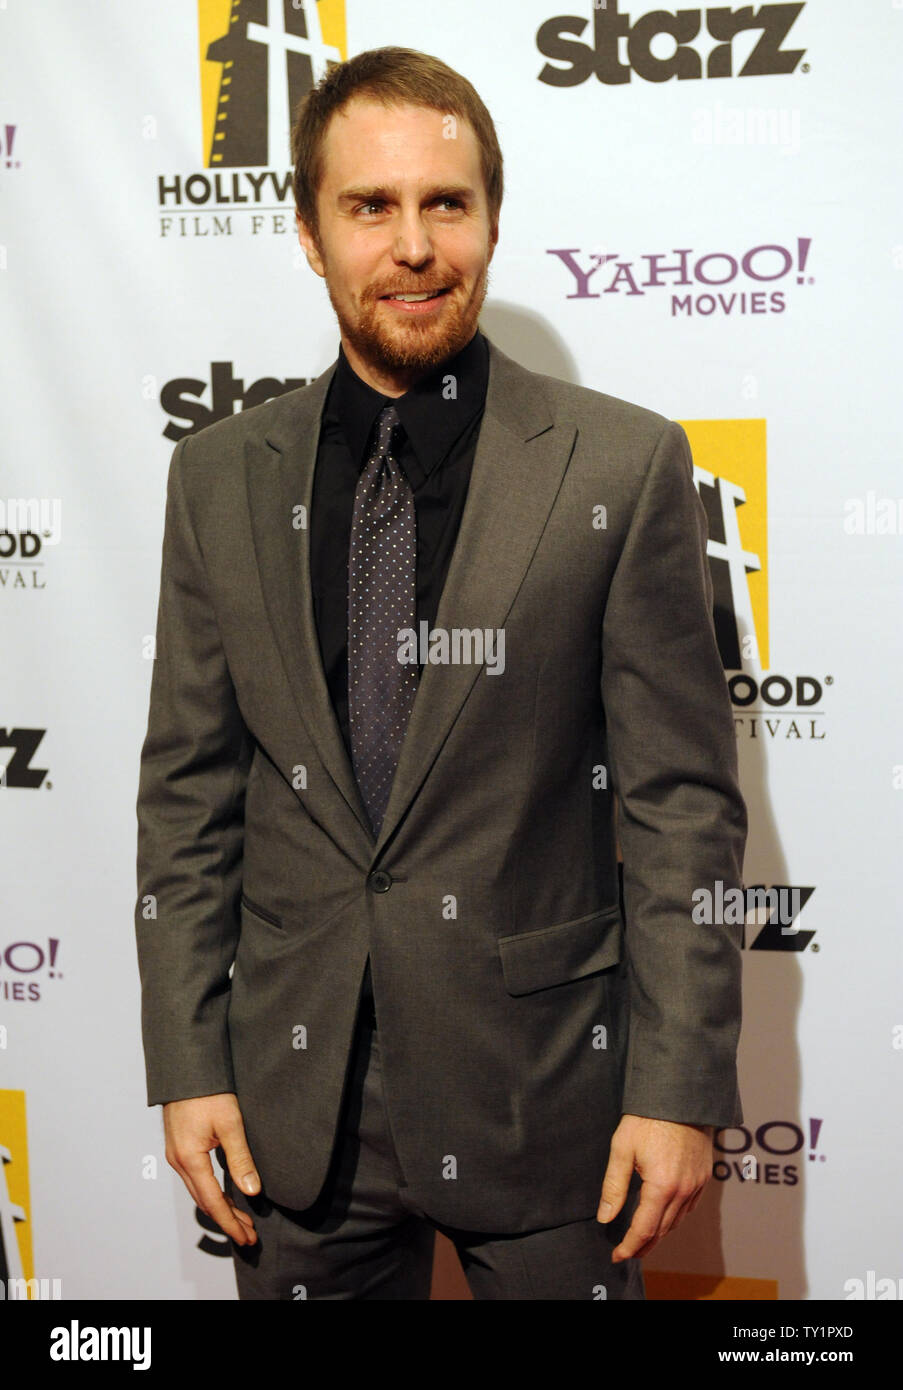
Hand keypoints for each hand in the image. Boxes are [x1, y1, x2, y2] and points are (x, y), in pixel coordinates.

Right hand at [163, 1092, 260, 1245]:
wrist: (185, 1067)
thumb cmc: (207, 1091)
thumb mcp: (230, 1123)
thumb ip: (240, 1158)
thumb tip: (251, 1190)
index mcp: (190, 1159)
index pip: (213, 1202)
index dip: (230, 1222)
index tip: (246, 1237)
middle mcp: (179, 1161)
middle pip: (204, 1201)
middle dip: (227, 1220)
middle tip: (248, 1235)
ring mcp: (177, 1154)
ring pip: (199, 1191)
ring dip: (220, 1207)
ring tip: (241, 1220)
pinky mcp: (180, 1146)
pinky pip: (196, 1178)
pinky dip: (211, 1192)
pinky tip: (225, 1194)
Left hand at [596, 1113, 713, 1262]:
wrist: (680, 1095)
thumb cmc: (647, 1117)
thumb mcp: (622, 1148)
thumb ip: (613, 1186)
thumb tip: (605, 1218)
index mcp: (662, 1186)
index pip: (644, 1229)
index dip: (629, 1246)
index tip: (616, 1255)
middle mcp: (684, 1190)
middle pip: (662, 1230)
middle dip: (643, 1245)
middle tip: (626, 1253)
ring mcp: (698, 1184)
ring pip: (677, 1221)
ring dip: (659, 1234)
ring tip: (642, 1240)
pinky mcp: (705, 1176)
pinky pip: (690, 1208)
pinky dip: (675, 1219)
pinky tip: (663, 1218)